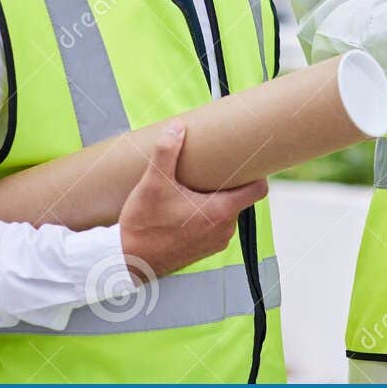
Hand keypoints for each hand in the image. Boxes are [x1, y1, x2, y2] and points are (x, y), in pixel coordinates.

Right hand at [118, 120, 268, 283]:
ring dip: (217, 201)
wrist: (127, 260)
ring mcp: (216, 242)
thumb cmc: (142, 225)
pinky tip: (189, 209)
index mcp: (220, 211)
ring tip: (198, 189)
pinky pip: (216, 228)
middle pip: (241, 199)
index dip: (257, 174)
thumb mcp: (153, 184)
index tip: (247, 162)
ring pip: (228, 213)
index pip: (259, 190)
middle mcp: (224, 229)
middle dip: (230, 185)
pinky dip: (208, 217)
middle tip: (214, 170)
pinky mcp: (205, 250)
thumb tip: (177, 127)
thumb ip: (167, 152)